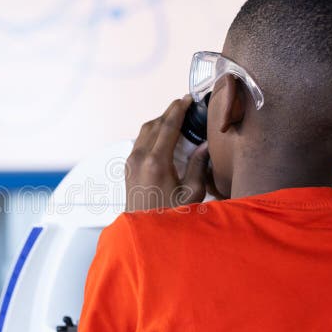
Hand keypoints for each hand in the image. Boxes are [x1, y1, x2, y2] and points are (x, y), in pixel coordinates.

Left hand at [125, 97, 210, 211]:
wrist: (145, 233)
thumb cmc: (170, 216)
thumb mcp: (192, 193)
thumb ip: (199, 166)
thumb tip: (204, 147)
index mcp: (156, 161)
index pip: (168, 125)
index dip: (179, 109)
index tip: (188, 98)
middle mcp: (140, 158)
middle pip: (155, 124)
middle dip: (170, 112)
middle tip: (185, 105)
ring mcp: (131, 162)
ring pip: (145, 131)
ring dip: (160, 122)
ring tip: (176, 119)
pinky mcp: (128, 169)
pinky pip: (140, 142)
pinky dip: (152, 133)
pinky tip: (164, 138)